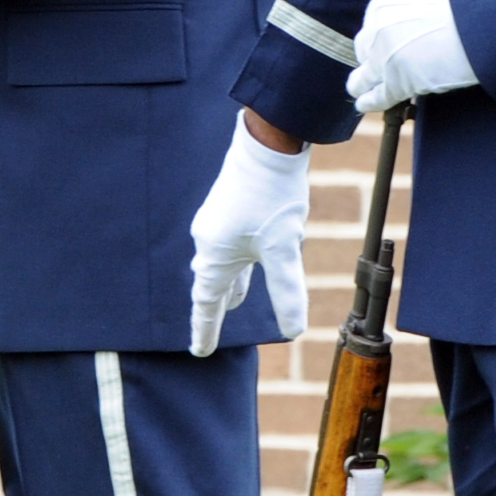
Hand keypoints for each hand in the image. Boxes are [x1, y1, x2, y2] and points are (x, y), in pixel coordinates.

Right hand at [185, 113, 312, 355]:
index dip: (205, 329)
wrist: (266, 145)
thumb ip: (287, 291)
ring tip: (234, 303)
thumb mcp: (284, 249)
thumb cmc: (272, 196)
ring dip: (228, 286)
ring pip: (221, 264)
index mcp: (216, 256)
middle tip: (210, 332)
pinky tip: (249, 260)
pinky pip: (227, 247)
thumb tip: (294, 330)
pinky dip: (234, 264)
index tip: (201, 350)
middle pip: (210, 285)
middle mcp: (209, 241)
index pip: (207, 303)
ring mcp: (216, 223)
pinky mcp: (227, 209)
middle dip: (214, 310)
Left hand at [346, 0, 476, 113]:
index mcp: (386, 0)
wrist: (478, 23)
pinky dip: (370, 101)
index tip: (388, 42)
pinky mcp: (395, 81)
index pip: (375, 21)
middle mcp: (378, 26)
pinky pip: (377, 96)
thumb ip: (416, 7)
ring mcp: (383, 56)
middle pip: (364, 47)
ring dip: (364, 82)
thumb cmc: (468, 6)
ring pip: (363, 75)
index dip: (382, 35)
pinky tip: (364, 104)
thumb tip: (418, 22)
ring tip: (361, 89)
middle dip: (373, 55)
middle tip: (384, 63)